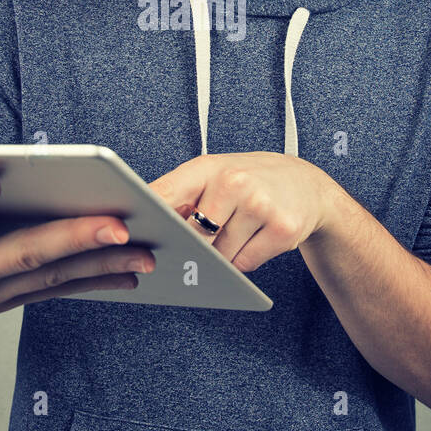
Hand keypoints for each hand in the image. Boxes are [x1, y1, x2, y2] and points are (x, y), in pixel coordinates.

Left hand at [148, 152, 344, 272]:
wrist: (307, 185)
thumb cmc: (248, 182)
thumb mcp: (214, 175)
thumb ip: (180, 197)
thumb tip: (142, 231)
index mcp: (208, 167)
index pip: (165, 193)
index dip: (144, 216)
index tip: (123, 234)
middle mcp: (234, 181)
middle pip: (192, 236)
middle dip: (189, 248)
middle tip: (187, 251)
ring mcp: (260, 205)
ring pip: (219, 255)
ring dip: (220, 257)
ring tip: (235, 232)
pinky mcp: (283, 230)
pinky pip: (245, 263)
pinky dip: (243, 261)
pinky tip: (255, 239)